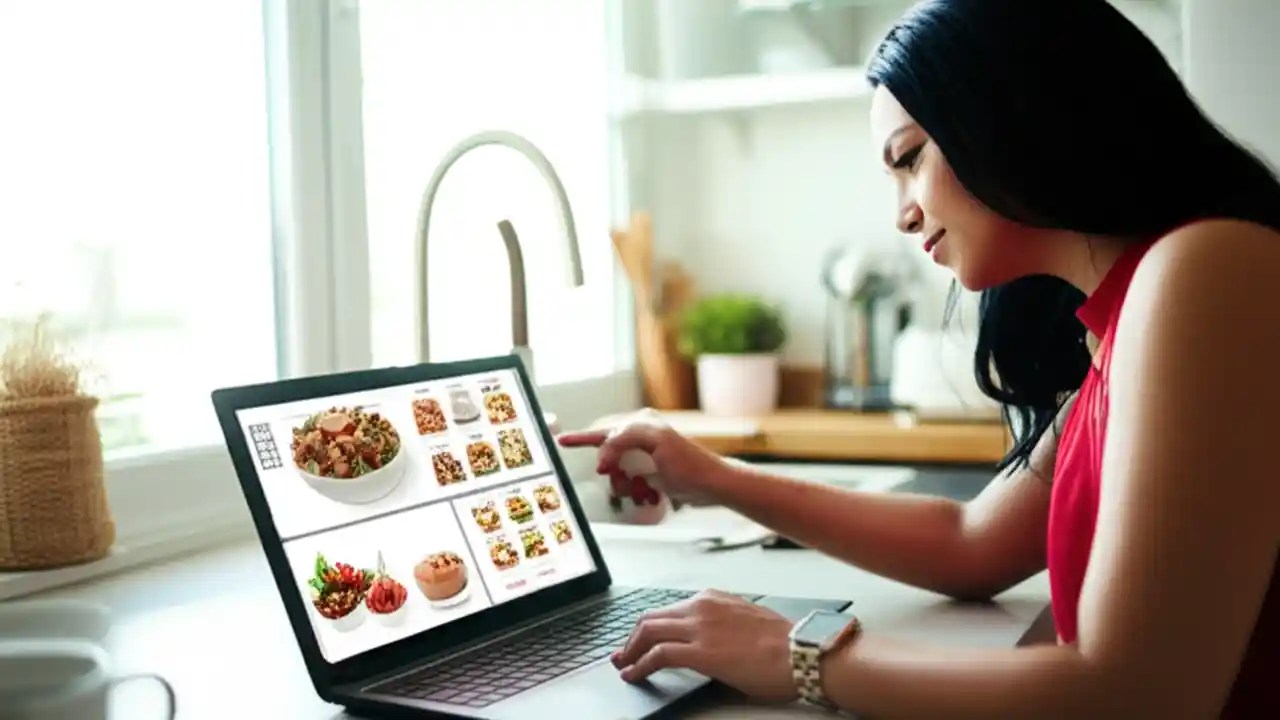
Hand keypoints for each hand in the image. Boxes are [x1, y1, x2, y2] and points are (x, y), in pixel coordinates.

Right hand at [556, 409, 733, 505]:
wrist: (712, 485)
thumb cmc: (691, 463)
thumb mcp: (657, 442)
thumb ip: (625, 438)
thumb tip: (604, 452)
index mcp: (640, 424)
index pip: (603, 431)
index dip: (581, 438)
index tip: (561, 441)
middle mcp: (639, 438)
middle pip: (608, 458)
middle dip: (615, 474)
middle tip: (629, 481)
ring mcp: (644, 458)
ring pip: (617, 477)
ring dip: (627, 487)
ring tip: (645, 490)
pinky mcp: (649, 475)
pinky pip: (629, 487)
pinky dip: (637, 493)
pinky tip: (651, 494)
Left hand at [611, 589, 797, 702]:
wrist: (802, 652)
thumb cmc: (785, 643)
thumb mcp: (747, 622)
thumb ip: (722, 625)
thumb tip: (711, 642)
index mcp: (714, 598)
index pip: (670, 609)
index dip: (650, 626)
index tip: (641, 638)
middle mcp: (702, 606)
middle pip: (652, 617)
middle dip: (632, 636)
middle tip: (623, 653)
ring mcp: (700, 627)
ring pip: (649, 631)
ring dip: (631, 650)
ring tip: (624, 666)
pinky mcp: (700, 651)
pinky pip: (658, 655)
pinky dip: (640, 665)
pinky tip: (634, 675)